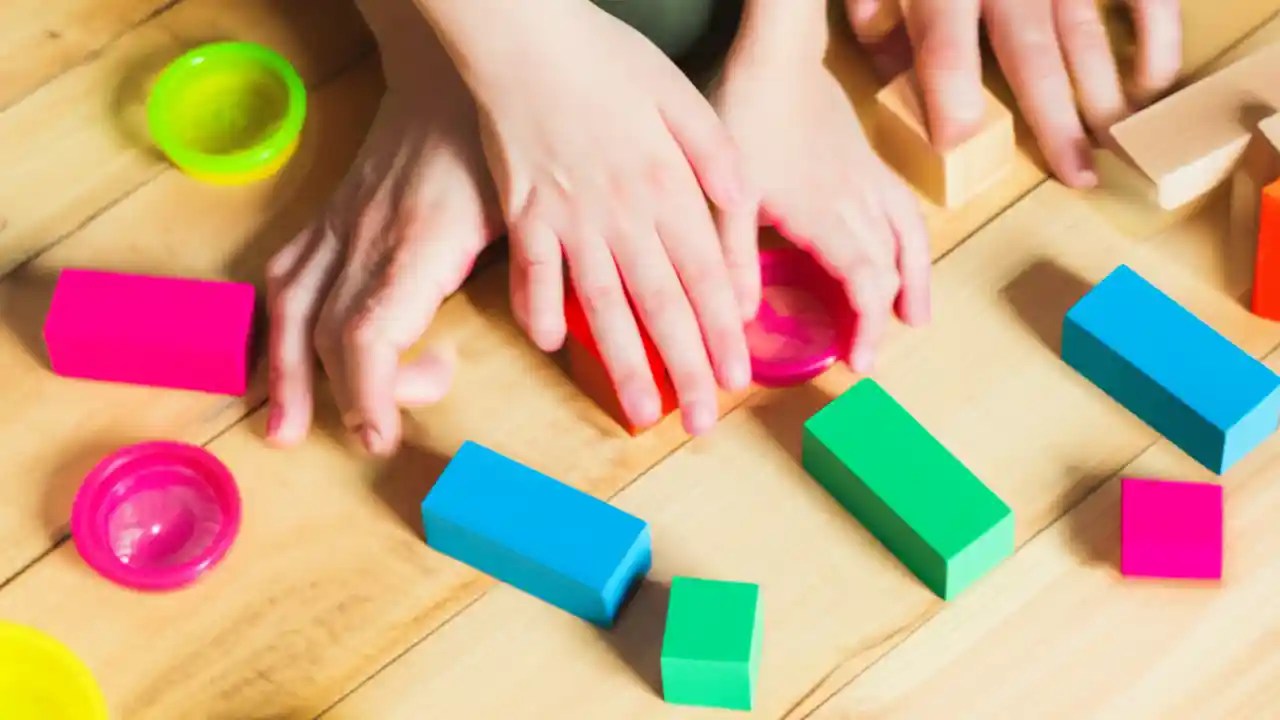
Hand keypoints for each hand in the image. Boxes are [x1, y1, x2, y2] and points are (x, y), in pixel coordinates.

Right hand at [265, 4, 500, 455]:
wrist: (449, 72)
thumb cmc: (494, 141)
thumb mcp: (527, 208)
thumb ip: (537, 276)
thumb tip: (551, 340)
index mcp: (415, 244)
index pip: (367, 334)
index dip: (369, 392)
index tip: (386, 433)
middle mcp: (364, 239)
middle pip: (326, 335)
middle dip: (344, 396)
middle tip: (376, 436)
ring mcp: (340, 225)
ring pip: (289, 306)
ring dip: (283, 371)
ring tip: (285, 427)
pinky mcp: (332, 213)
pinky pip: (286, 271)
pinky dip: (274, 320)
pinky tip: (276, 350)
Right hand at [463, 3, 757, 434]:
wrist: (528, 38)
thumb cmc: (610, 62)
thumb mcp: (686, 99)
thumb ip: (719, 162)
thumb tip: (745, 217)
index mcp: (670, 189)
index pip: (706, 279)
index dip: (723, 335)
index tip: (735, 381)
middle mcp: (625, 216)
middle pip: (662, 307)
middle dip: (685, 372)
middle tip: (699, 426)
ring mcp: (570, 219)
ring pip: (604, 306)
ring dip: (623, 366)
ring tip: (641, 413)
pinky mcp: (524, 214)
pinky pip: (533, 274)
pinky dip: (539, 310)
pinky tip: (551, 345)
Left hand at [713, 45, 930, 373]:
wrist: (774, 57)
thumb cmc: (745, 115)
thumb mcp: (726, 193)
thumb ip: (733, 256)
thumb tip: (740, 319)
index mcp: (825, 216)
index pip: (865, 283)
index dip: (868, 328)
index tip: (858, 362)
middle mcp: (857, 202)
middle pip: (889, 268)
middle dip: (884, 316)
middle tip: (868, 353)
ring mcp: (867, 179)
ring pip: (909, 238)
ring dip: (916, 280)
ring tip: (915, 316)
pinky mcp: (867, 160)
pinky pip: (904, 208)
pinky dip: (912, 241)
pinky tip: (903, 252)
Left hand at [847, 0, 1182, 186]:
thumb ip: (874, 2)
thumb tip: (878, 47)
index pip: (946, 48)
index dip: (950, 99)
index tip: (958, 143)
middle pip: (1032, 55)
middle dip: (1055, 120)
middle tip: (1079, 176)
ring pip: (1086, 33)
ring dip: (1105, 93)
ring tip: (1115, 146)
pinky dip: (1155, 35)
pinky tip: (1154, 82)